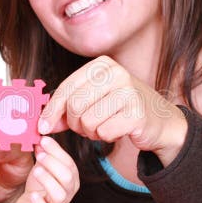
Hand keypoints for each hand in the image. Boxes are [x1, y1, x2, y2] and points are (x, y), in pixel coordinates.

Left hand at [11, 136, 79, 202]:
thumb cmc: (38, 187)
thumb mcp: (42, 167)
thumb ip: (43, 154)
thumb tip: (42, 138)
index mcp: (71, 178)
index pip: (69, 163)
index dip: (57, 151)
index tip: (44, 140)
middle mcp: (68, 193)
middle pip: (67, 178)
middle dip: (53, 164)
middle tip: (39, 155)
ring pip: (60, 195)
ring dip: (48, 180)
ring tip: (36, 171)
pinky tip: (32, 195)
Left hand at [38, 56, 187, 165]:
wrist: (159, 121)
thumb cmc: (121, 109)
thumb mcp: (93, 101)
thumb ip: (67, 109)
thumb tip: (42, 123)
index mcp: (102, 65)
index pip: (66, 88)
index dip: (51, 110)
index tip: (43, 126)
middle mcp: (116, 73)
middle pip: (75, 105)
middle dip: (74, 124)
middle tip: (85, 128)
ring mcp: (129, 91)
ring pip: (88, 121)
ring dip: (91, 132)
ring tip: (103, 127)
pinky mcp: (137, 113)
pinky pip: (104, 132)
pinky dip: (106, 137)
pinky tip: (117, 131)